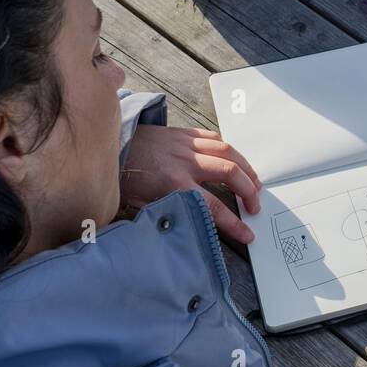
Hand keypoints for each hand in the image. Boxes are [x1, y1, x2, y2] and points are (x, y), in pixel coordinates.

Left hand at [122, 125, 261, 243]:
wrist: (111, 146)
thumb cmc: (124, 177)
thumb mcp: (142, 204)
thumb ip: (168, 213)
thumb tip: (187, 228)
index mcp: (174, 184)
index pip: (212, 206)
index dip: (234, 222)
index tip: (248, 233)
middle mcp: (185, 162)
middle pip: (230, 173)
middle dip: (248, 191)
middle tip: (254, 205)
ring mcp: (186, 144)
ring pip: (228, 151)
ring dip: (246, 167)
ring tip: (255, 182)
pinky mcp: (184, 133)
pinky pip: (213, 137)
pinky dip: (228, 149)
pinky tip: (234, 159)